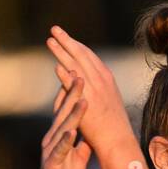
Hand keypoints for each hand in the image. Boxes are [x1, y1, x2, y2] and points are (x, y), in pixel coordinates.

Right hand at [35, 71, 92, 168]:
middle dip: (71, 94)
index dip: (70, 92)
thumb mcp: (77, 155)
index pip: (64, 109)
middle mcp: (52, 138)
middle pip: (62, 112)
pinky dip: (65, 141)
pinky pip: (59, 150)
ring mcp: (50, 150)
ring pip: (62, 128)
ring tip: (82, 100)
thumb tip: (91, 127)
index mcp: (59, 135)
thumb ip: (82, 140)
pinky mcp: (51, 163)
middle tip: (79, 75)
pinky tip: (72, 132)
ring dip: (72, 114)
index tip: (80, 74)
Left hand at [45, 25, 134, 150]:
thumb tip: (83, 77)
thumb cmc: (111, 123)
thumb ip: (96, 86)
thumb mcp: (108, 98)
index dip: (75, 44)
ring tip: (50, 41)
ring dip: (62, 51)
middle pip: (80, 54)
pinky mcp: (87, 102)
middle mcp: (101, 79)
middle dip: (66, 40)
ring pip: (75, 65)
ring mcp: (94, 90)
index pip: (88, 55)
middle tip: (54, 29)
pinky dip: (65, 75)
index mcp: (106, 77)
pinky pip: (74, 85)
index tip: (65, 36)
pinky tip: (56, 67)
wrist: (116, 139)